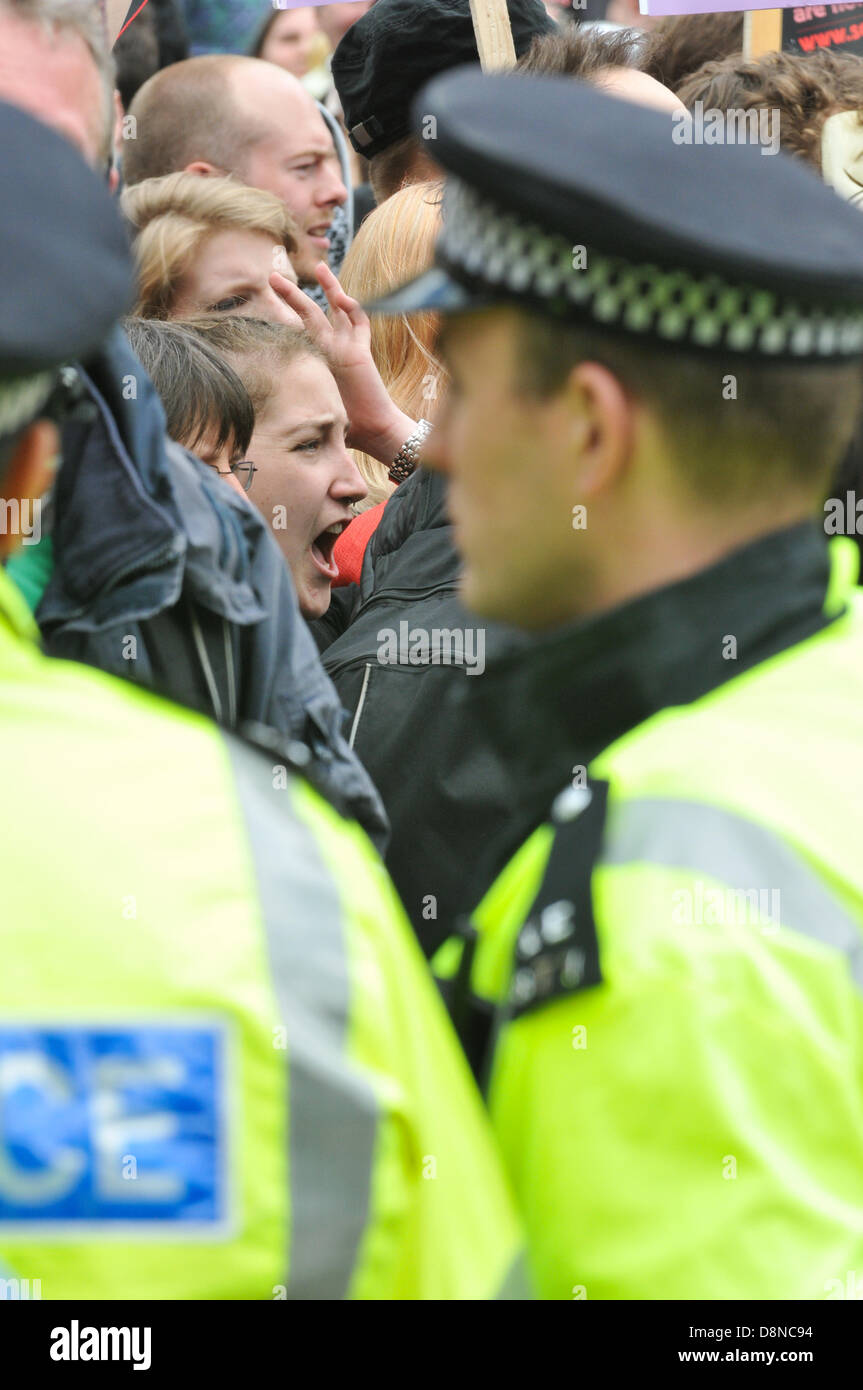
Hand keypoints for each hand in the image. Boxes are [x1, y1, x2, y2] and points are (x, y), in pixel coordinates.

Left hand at [269, 262, 416, 463]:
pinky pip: (359, 323)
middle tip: (272, 276)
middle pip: (309, 313)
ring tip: (320, 267)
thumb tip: (262, 400)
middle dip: (291, 294)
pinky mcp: (362, 350)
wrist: (372, 430)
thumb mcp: (311, 403)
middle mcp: (329, 348)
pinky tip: (343, 298)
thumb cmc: (344, 425)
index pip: (292, 330)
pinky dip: (353, 308)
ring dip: (329, 287)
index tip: (262, 301)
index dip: (279, 315)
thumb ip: (294, 392)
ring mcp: (346, 346)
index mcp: (313, 358)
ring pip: (336, 309)